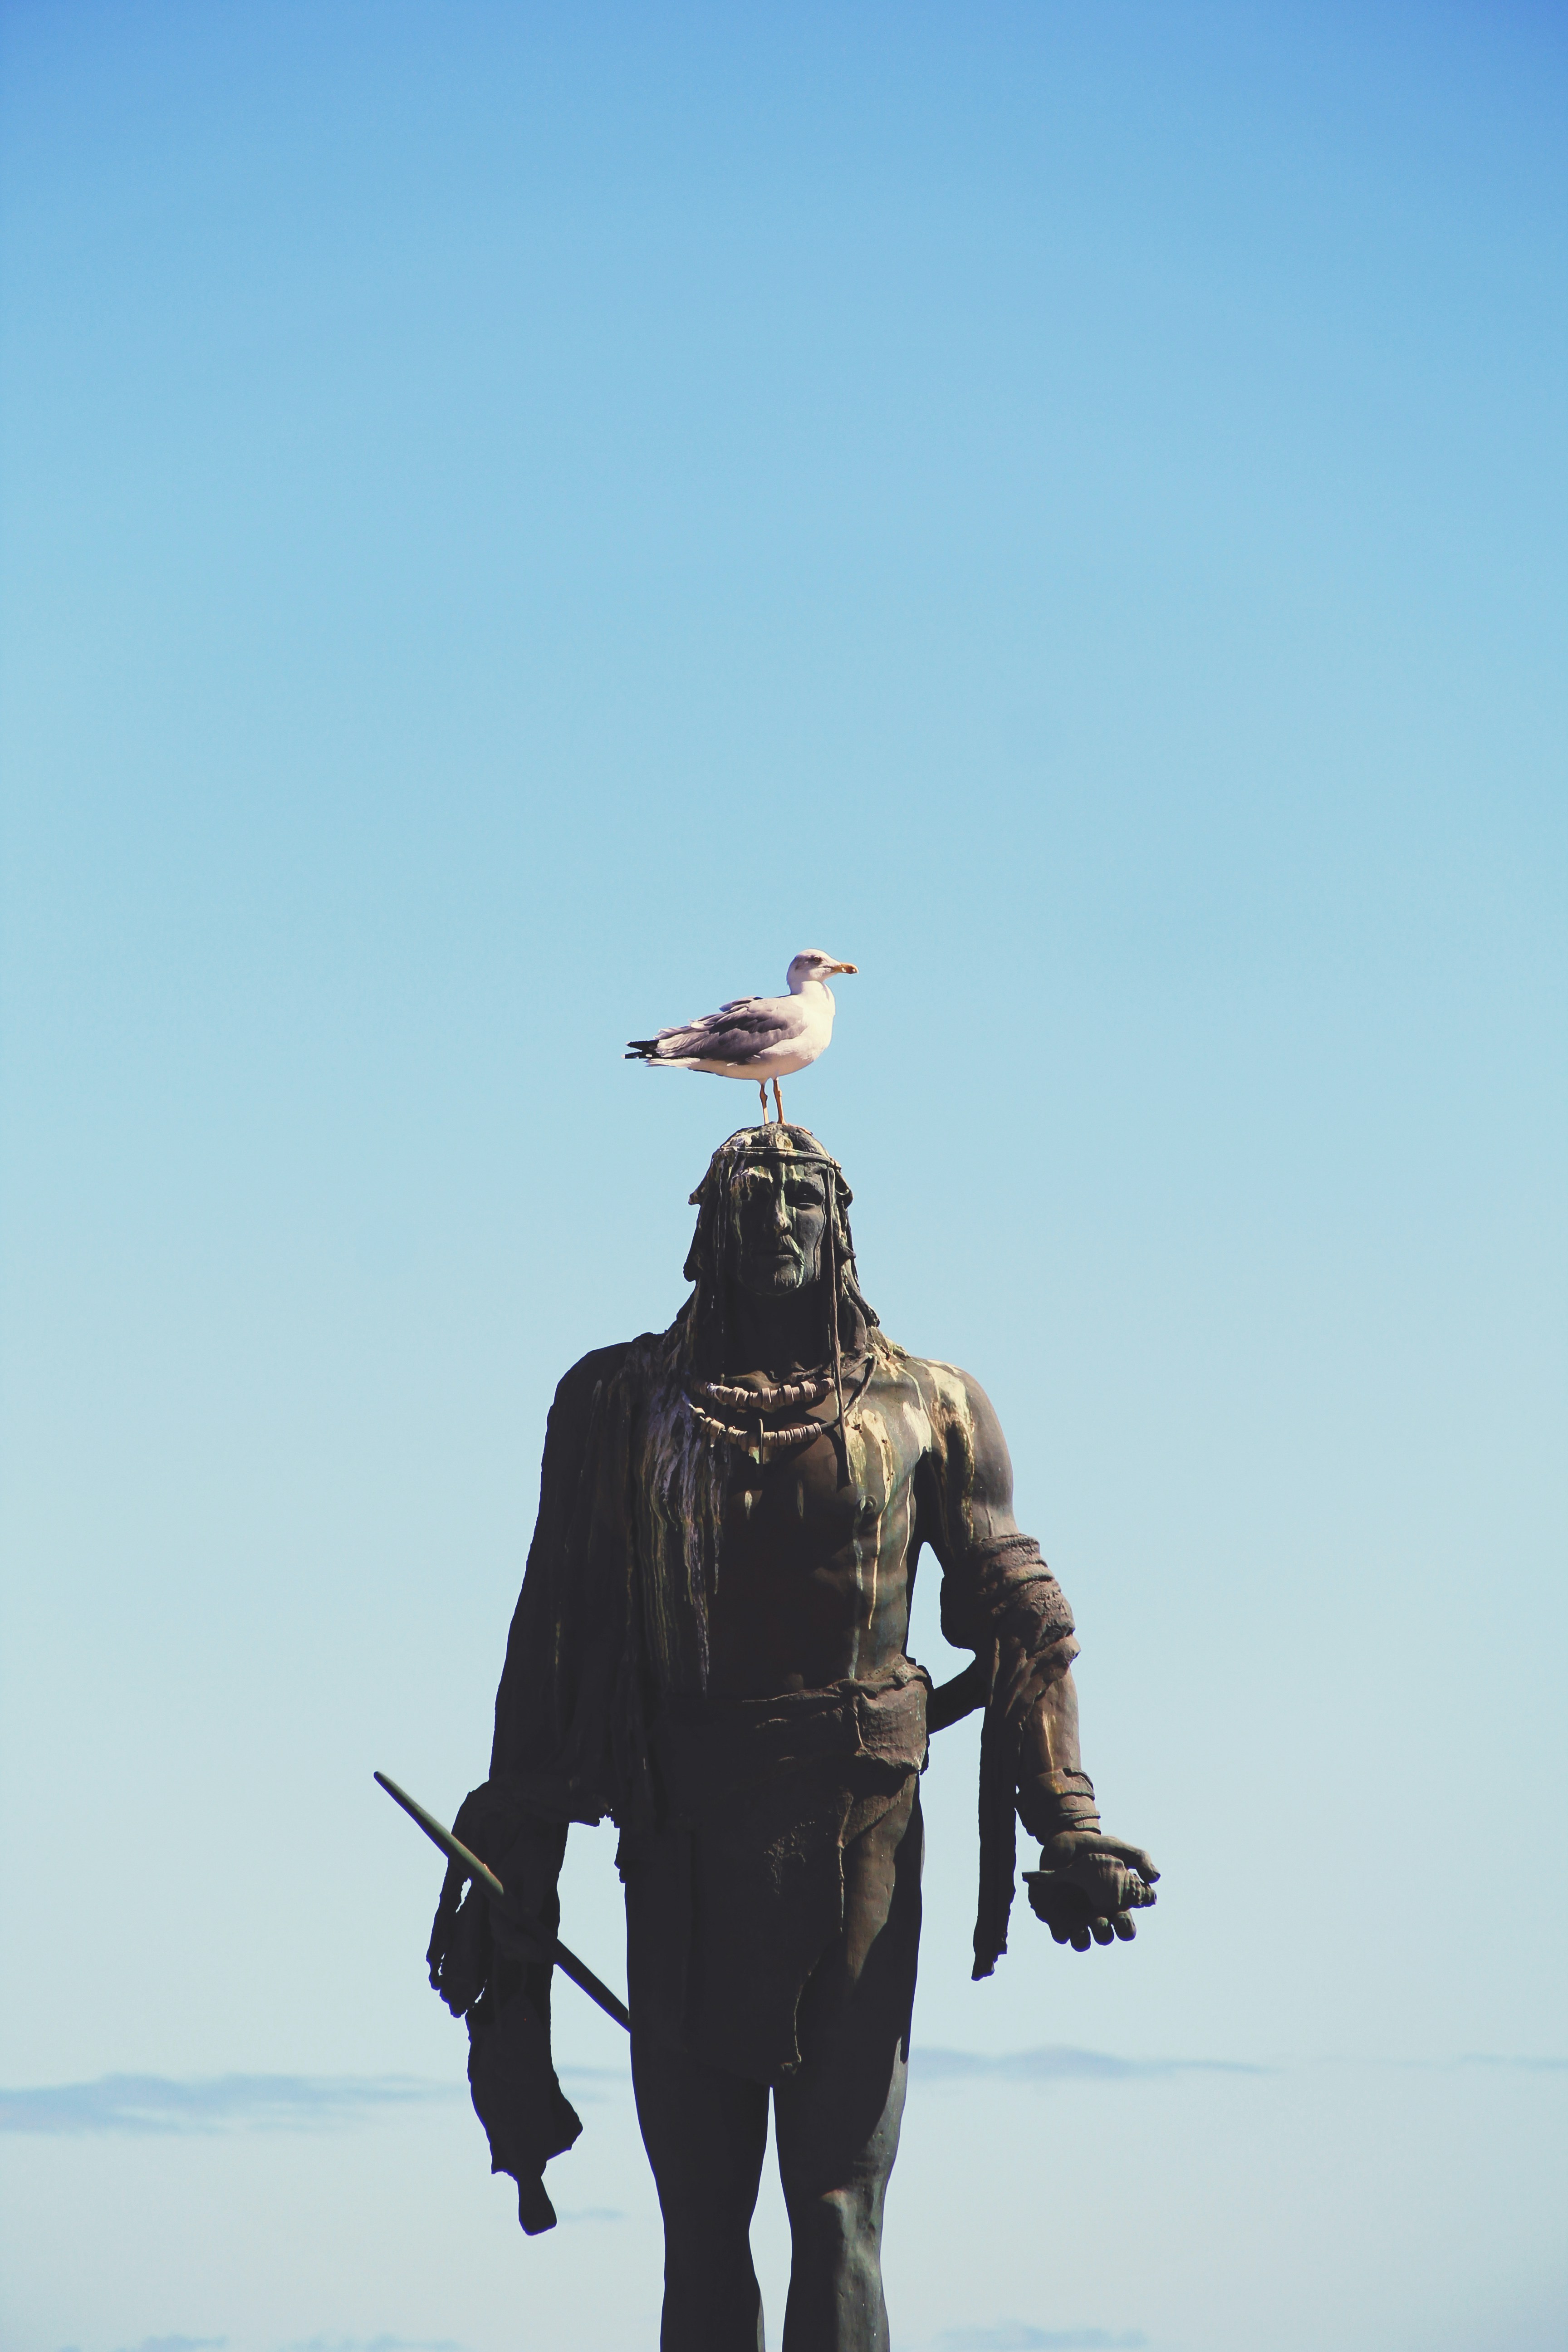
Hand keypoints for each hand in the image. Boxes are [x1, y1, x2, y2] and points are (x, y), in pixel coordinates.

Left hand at [1024, 1831, 1158, 1951]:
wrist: (1065, 1840)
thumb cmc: (1095, 1847)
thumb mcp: (1119, 1848)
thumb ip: (1140, 1858)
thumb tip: (1155, 1878)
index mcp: (1113, 1905)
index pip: (1125, 1928)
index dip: (1126, 1928)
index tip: (1122, 1913)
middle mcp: (1096, 1914)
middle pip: (1106, 1937)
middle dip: (1105, 1934)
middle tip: (1101, 1917)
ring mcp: (1075, 1916)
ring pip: (1082, 1942)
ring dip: (1083, 1940)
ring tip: (1081, 1927)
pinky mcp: (1056, 1915)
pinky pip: (1060, 1935)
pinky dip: (1062, 1934)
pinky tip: (1062, 1924)